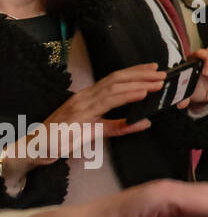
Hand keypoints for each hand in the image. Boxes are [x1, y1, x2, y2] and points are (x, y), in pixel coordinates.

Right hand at [1, 65, 165, 190]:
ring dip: (138, 84)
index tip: (154, 68)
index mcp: (89, 96)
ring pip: (113, 88)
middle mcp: (85, 96)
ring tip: (156, 83)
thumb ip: (118, 126)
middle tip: (162, 73)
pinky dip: (125, 98)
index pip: (114, 78)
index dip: (135, 72)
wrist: (35, 149)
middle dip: (141, 75)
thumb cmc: (63, 138)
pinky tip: (140, 95)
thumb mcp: (95, 131)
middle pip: (117, 79)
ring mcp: (81, 105)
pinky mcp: (79, 117)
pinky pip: (106, 105)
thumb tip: (144, 123)